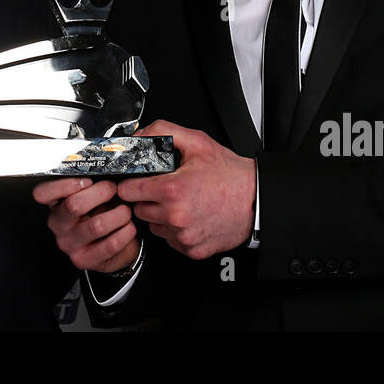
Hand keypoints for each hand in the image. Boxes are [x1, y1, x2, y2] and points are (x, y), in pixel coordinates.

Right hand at [32, 177, 138, 272]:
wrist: (112, 245)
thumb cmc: (101, 214)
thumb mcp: (92, 196)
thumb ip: (92, 183)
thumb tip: (106, 170)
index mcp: (55, 204)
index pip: (42, 193)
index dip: (64, 184)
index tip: (87, 180)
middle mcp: (58, 225)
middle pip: (74, 205)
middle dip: (101, 192)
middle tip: (114, 189)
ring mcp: (69, 244)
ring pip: (96, 225)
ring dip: (118, 214)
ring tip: (125, 211)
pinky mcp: (84, 260)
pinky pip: (110, 244)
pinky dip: (125, 233)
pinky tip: (129, 227)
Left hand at [116, 121, 254, 259]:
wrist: (256, 200)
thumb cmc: (230, 174)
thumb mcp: (196, 142)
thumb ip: (162, 133)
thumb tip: (138, 137)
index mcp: (173, 190)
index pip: (127, 191)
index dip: (132, 182)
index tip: (139, 180)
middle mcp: (176, 216)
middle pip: (138, 210)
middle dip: (147, 198)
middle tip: (165, 189)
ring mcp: (184, 236)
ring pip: (153, 227)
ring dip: (160, 216)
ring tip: (181, 203)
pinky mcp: (192, 250)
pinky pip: (170, 240)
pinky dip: (175, 230)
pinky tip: (190, 216)